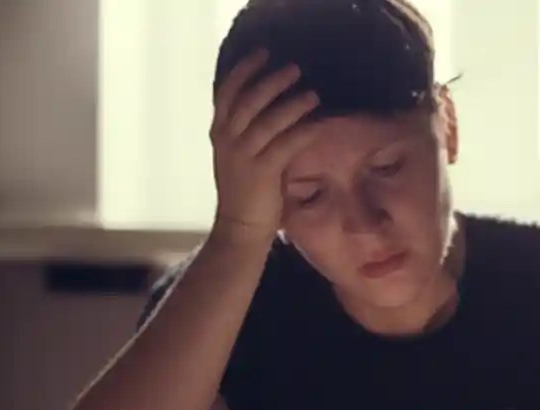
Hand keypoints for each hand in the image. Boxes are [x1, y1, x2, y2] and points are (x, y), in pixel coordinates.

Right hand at [210, 49, 320, 240]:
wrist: (240, 227)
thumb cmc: (247, 189)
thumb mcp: (242, 153)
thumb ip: (254, 129)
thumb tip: (279, 103)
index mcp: (220, 132)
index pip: (227, 92)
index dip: (244, 69)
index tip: (262, 52)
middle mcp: (228, 140)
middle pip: (248, 100)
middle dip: (272, 81)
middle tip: (295, 69)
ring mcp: (243, 156)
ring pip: (268, 120)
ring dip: (292, 104)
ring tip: (313, 94)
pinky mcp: (262, 172)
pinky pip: (286, 145)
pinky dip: (303, 131)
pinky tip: (319, 124)